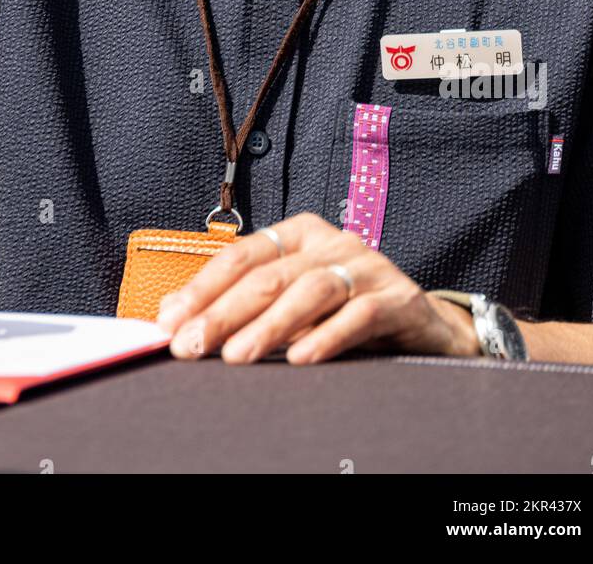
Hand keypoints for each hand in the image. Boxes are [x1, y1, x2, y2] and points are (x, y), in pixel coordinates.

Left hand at [156, 212, 479, 363]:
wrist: (423, 326)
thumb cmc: (345, 312)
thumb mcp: (290, 303)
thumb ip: (237, 305)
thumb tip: (169, 317)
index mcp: (300, 234)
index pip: (242, 256)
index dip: (203, 289)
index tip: (169, 323)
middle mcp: (332, 243)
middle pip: (270, 275)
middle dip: (224, 312)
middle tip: (192, 346)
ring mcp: (367, 267)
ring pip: (311, 290)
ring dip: (270, 326)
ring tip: (237, 356)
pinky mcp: (398, 298)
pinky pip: (359, 314)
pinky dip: (328, 336)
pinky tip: (302, 358)